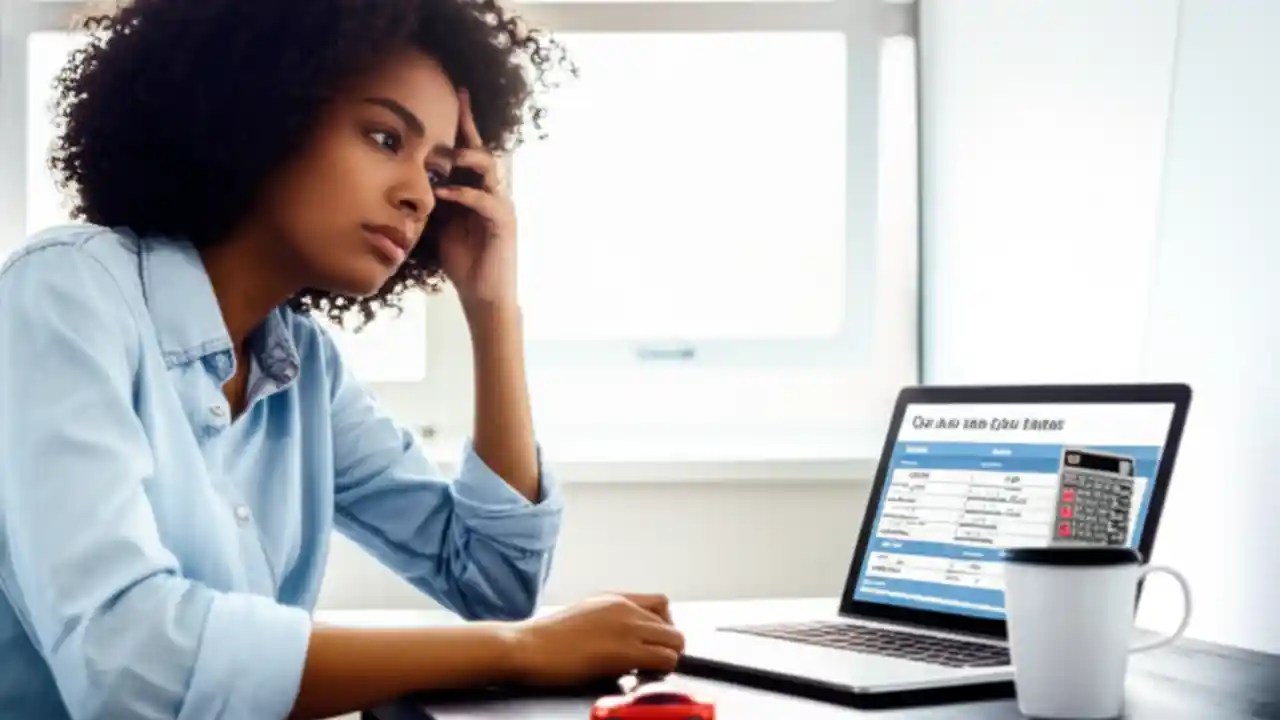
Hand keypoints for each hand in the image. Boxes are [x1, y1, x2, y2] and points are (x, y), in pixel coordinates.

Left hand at [435, 88, 517, 308]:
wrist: (482, 296)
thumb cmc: (463, 261)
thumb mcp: (441, 224)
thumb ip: (434, 200)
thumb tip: (411, 179)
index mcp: (477, 190)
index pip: (470, 151)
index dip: (464, 123)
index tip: (454, 95)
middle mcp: (493, 192)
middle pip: (483, 150)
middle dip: (469, 125)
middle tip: (457, 101)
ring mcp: (501, 206)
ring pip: (490, 169)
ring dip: (468, 157)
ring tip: (448, 153)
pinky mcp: (504, 223)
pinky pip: (486, 201)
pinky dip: (464, 195)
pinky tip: (444, 192)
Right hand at [509, 594, 684, 686]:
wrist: (526, 647)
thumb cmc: (545, 640)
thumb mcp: (583, 616)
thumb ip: (609, 621)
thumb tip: (627, 641)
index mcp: (614, 598)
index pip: (661, 603)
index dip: (662, 626)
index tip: (652, 643)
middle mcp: (624, 607)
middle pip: (671, 624)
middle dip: (667, 645)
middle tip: (652, 662)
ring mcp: (626, 626)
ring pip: (675, 640)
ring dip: (667, 657)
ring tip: (647, 670)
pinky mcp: (624, 650)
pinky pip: (665, 658)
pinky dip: (661, 670)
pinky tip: (640, 676)